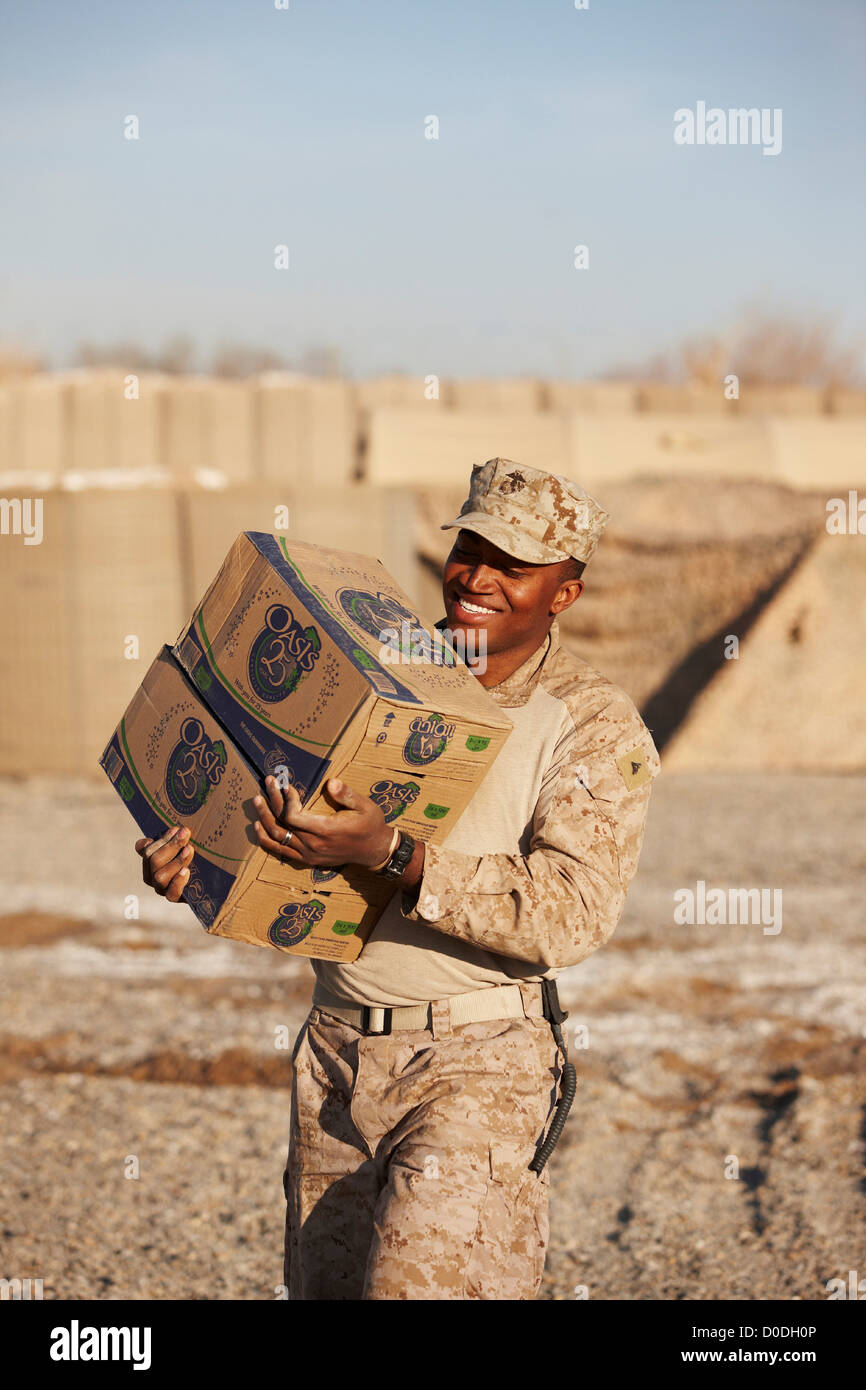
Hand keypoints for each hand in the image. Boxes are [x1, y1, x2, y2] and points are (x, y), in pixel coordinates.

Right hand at [135, 825, 194, 901]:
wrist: (209, 883)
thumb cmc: (194, 858)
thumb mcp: (184, 846)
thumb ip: (174, 838)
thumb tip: (160, 836)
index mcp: (150, 861)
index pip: (146, 850)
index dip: (161, 839)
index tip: (175, 829)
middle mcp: (153, 875)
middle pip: (154, 861)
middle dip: (170, 845)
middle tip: (185, 834)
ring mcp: (162, 888)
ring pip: (160, 876)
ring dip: (175, 861)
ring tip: (189, 850)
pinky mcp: (175, 898)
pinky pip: (171, 894)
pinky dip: (177, 881)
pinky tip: (186, 871)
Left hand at [253, 776, 393, 870]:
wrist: (374, 850)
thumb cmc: (370, 825)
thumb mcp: (365, 806)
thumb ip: (347, 794)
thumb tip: (331, 782)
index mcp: (326, 830)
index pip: (293, 816)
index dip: (287, 800)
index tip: (289, 785)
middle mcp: (313, 844)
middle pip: (282, 824)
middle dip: (272, 801)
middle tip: (267, 783)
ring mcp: (308, 854)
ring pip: (278, 837)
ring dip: (264, 818)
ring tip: (257, 801)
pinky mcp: (307, 859)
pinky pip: (280, 851)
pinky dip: (266, 840)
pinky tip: (258, 826)